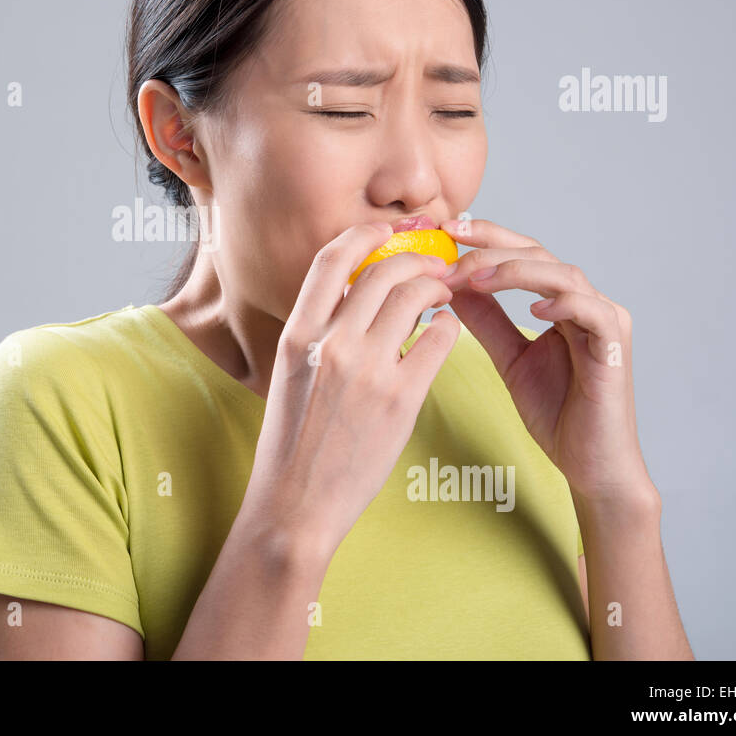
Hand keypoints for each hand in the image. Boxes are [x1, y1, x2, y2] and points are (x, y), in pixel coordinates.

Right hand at [239, 223, 461, 564]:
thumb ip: (316, 335)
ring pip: (415, 298)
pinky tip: (445, 332)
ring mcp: (367, 370)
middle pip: (383, 271)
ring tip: (443, 295)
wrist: (294, 505)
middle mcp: (330, 344)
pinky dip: (447, 327)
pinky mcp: (400, 399)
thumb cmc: (291, 444)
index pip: (332, 259)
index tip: (386, 231)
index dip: (364, 235)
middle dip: (416, 259)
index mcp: (297, 335)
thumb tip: (351, 300)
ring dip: (437, 288)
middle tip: (433, 266)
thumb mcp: (289, 376)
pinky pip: (437, 341)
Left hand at [437, 217, 654, 503]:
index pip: (522, 254)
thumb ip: (487, 321)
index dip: (485, 237)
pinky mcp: (615, 345)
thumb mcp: (509, 357)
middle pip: (539, 253)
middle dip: (492, 245)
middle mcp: (586, 302)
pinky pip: (593, 311)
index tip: (445, 230)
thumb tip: (451, 286)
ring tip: (476, 277)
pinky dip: (563, 303)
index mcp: (560, 302)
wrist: (590, 463)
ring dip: (516, 270)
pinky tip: (532, 307)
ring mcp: (605, 320)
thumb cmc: (556, 412)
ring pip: (563, 274)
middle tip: (452, 242)